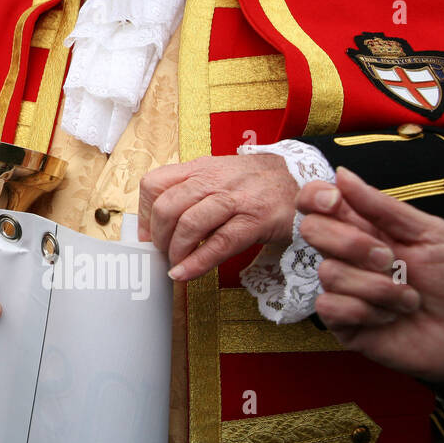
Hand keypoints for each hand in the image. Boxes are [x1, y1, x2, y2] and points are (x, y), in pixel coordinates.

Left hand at [139, 153, 296, 281]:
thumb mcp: (216, 177)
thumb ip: (189, 193)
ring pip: (189, 224)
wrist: (300, 181)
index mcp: (198, 169)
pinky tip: (186, 274)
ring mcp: (235, 199)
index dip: (143, 214)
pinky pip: (219, 243)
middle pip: (167, 207)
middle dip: (158, 237)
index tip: (145, 237)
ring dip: (176, 251)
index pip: (153, 184)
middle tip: (162, 254)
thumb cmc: (253, 184)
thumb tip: (157, 225)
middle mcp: (212, 180)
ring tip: (176, 264)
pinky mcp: (255, 220)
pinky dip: (197, 262)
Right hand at [299, 167, 443, 382]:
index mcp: (363, 228)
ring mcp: (341, 288)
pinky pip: (330, 306)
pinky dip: (367, 311)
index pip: (315, 203)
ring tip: (407, 298)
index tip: (336, 203)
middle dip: (352, 244)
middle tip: (389, 259)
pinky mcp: (341, 321)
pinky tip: (389, 317)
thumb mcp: (428, 234)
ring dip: (378, 287)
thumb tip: (342, 174)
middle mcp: (346, 255)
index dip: (315, 197)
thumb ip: (382, 206)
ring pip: (328, 272)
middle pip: (311, 230)